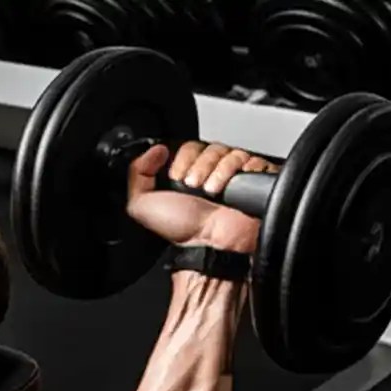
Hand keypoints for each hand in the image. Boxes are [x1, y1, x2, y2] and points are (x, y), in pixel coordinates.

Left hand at [126, 141, 278, 254]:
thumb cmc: (181, 230)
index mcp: (185, 177)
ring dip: (217, 170)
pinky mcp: (253, 179)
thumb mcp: (141, 204)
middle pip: (209, 147)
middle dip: (199, 165)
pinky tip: (229, 190)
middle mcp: (209, 175)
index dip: (182, 159)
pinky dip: (239, 171)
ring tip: (210, 191)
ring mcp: (233, 177)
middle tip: (193, 186)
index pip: (188, 147)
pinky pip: (251, 160)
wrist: (211, 244)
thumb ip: (137, 174)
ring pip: (229, 152)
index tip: (177, 178)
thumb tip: (154, 149)